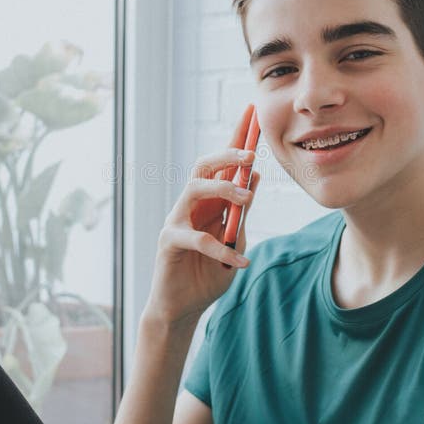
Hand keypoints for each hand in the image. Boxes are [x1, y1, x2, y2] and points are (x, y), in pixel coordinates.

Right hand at [144, 105, 260, 329]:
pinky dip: (223, 251)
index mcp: (208, 202)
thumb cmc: (208, 274)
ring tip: (247, 199)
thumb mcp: (234, 240)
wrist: (183, 308)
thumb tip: (254, 176)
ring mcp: (176, 220)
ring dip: (224, 189)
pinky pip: (198, 239)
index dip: (234, 138)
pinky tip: (241, 263)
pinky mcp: (169, 242)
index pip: (221, 164)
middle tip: (251, 155)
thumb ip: (241, 212)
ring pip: (195, 188)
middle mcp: (190, 205)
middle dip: (226, 155)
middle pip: (203, 165)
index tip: (251, 114)